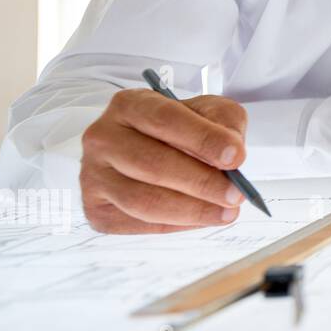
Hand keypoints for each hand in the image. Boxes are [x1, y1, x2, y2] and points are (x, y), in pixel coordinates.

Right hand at [80, 89, 248, 233]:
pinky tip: (201, 217)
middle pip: (153, 165)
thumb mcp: (207, 111)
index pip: (166, 119)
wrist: (148, 147)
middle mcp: (103, 138)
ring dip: (192, 210)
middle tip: (236, 194)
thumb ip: (224, 123)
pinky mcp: (96, 209)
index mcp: (130, 105)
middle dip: (202, 182)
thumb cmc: (180, 129)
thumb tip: (232, 154)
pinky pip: (139, 224)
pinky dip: (177, 224)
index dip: (203, 139)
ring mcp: (94, 176)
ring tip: (227, 212)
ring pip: (144, 201)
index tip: (235, 156)